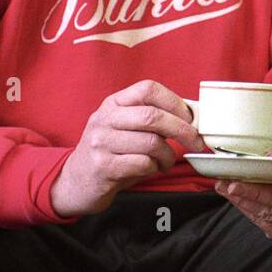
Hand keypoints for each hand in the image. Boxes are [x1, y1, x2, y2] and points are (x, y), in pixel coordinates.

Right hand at [51, 79, 206, 218]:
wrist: (75, 182)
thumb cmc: (110, 153)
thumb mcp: (124, 128)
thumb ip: (150, 119)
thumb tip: (191, 118)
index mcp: (113, 104)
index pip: (148, 88)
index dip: (174, 101)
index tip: (190, 117)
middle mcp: (104, 119)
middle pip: (152, 116)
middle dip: (182, 130)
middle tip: (196, 142)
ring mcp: (101, 143)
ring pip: (151, 143)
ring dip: (168, 155)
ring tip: (165, 161)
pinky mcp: (103, 167)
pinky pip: (142, 164)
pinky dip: (154, 168)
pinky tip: (151, 169)